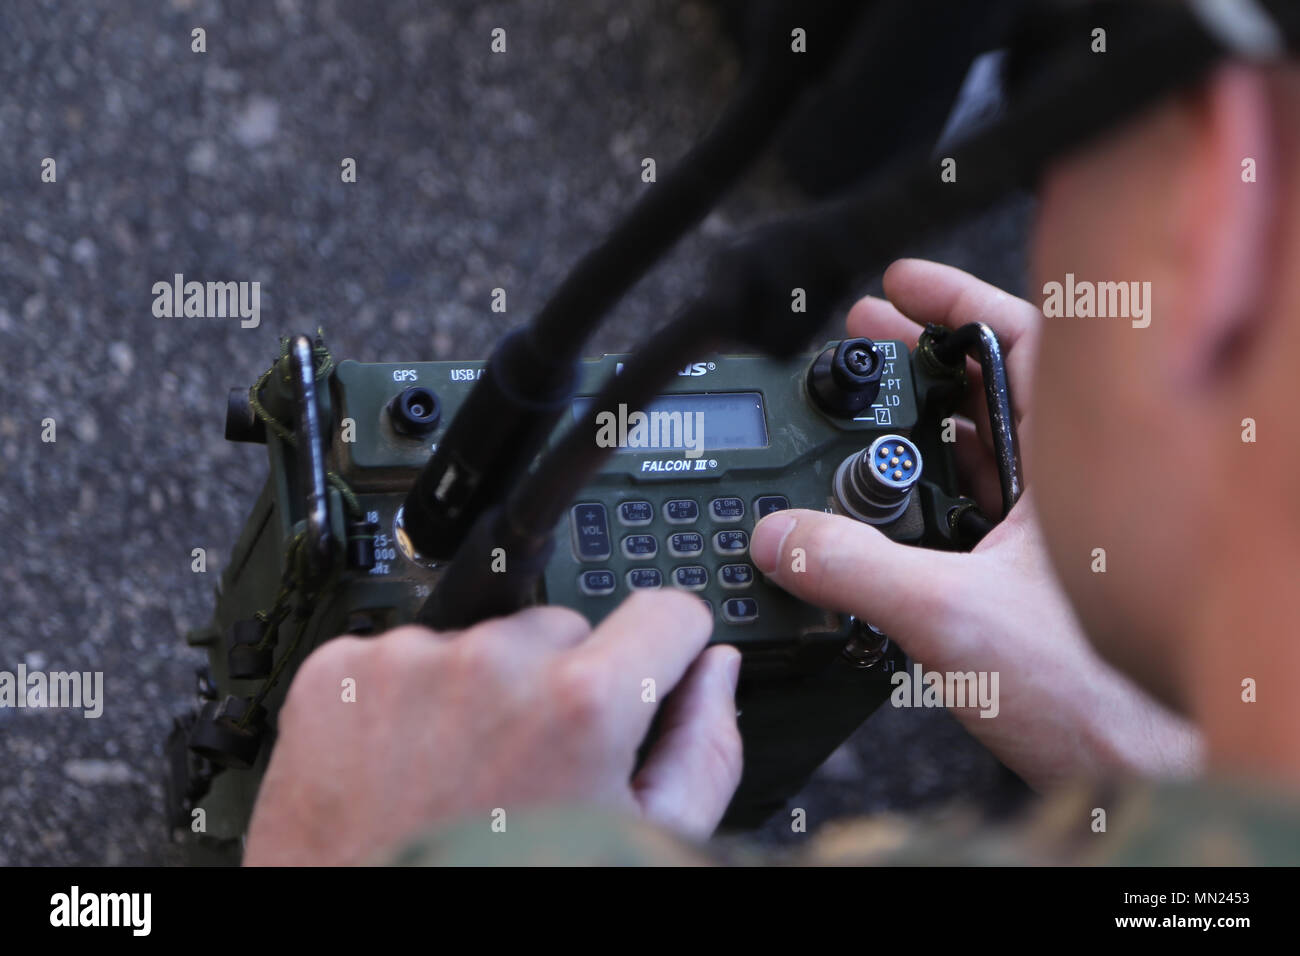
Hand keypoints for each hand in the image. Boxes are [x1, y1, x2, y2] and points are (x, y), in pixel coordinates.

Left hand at [243, 592, 740, 864]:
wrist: (373, 937)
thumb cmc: (511, 892)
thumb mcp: (638, 842)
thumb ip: (703, 750)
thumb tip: (716, 672)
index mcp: (582, 704)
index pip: (665, 612)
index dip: (668, 649)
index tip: (653, 668)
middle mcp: (494, 665)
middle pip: (565, 627)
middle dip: (560, 681)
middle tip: (528, 765)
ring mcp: (407, 663)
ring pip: (481, 639)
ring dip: (479, 689)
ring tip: (459, 773)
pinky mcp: (339, 673)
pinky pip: (401, 654)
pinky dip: (406, 699)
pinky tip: (404, 764)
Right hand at [750, 259, 1200, 790]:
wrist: (1132, 771)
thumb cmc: (1101, 693)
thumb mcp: (951, 616)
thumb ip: (853, 569)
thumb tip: (780, 538)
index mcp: (1074, 466)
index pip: (1023, 343)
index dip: (957, 304)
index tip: (899, 284)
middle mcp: (1065, 491)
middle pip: (992, 392)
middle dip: (923, 358)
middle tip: (863, 335)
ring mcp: (1049, 536)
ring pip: (980, 456)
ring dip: (922, 428)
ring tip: (862, 406)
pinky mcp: (1029, 580)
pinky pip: (971, 514)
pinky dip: (928, 495)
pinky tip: (883, 503)